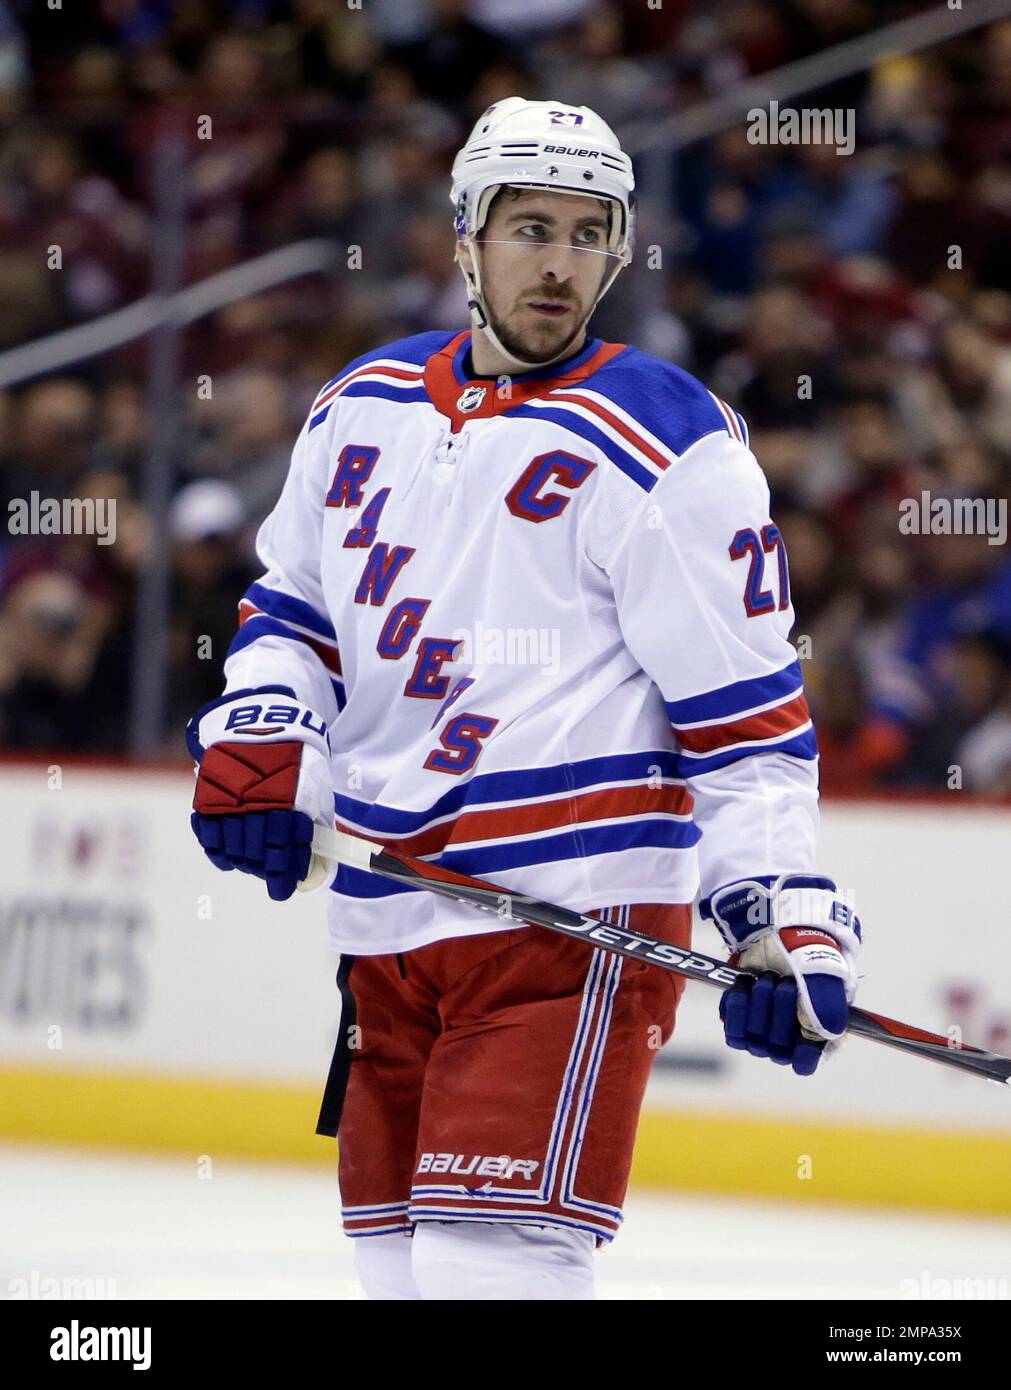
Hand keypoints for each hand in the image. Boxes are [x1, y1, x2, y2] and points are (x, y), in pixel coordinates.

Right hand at [187, 686, 336, 900]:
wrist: (262, 724)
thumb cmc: (296, 760)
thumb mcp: (316, 786)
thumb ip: (316, 825)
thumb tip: (315, 866)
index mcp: (288, 799)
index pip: (284, 850)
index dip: (284, 875)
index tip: (284, 888)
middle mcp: (256, 802)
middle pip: (257, 854)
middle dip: (266, 872)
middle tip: (272, 878)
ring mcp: (229, 800)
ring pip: (233, 849)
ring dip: (245, 863)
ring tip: (254, 866)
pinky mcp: (208, 797)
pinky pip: (209, 837)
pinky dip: (218, 852)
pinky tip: (230, 858)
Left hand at [704, 874, 860, 1075]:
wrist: (779, 932)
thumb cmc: (809, 956)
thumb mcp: (823, 977)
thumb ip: (826, 1006)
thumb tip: (823, 1034)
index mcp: (817, 1035)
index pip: (804, 1064)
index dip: (800, 1051)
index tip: (799, 1026)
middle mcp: (790, 1039)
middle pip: (776, 1049)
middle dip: (778, 1012)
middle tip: (783, 983)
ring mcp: (763, 1031)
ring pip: (753, 1041)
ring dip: (757, 1007)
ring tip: (765, 979)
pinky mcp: (741, 1020)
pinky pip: (732, 1031)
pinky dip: (736, 1009)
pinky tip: (743, 987)